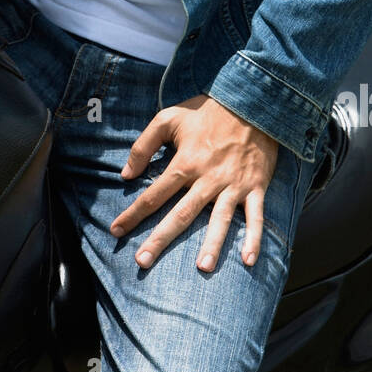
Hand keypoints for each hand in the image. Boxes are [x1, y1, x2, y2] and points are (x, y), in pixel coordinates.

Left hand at [109, 93, 279, 272]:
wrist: (251, 102)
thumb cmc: (206, 112)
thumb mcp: (169, 118)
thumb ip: (144, 145)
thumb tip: (126, 174)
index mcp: (185, 163)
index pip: (153, 194)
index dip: (133, 214)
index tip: (116, 231)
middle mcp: (208, 178)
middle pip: (180, 214)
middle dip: (160, 239)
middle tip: (142, 261)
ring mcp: (232, 185)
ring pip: (219, 220)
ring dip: (212, 245)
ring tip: (202, 268)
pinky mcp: (255, 187)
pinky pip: (255, 217)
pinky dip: (254, 239)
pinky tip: (248, 261)